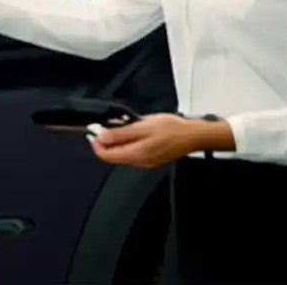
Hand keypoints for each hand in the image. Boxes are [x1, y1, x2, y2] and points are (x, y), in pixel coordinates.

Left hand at [89, 113, 223, 167]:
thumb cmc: (170, 129)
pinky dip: (128, 142)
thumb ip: (120, 133)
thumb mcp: (142, 126)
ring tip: (120, 125)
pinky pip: (133, 152)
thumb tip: (101, 137)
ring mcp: (146, 162)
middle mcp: (139, 162)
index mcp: (135, 155)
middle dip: (106, 141)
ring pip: (123, 153)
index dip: (96, 144)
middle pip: (114, 155)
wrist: (193, 136)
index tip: (94, 130)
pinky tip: (132, 131)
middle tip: (106, 125)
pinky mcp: (152, 158)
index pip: (106, 155)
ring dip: (117, 141)